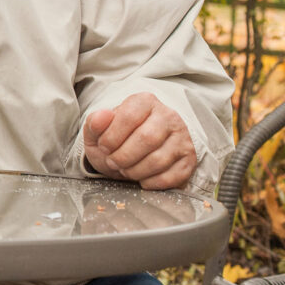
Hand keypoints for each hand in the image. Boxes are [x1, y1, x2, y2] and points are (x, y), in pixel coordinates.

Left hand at [83, 93, 197, 189]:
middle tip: (113, 162)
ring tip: (125, 169)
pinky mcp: (189, 160)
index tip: (103, 147)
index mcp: (145, 102)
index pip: (129, 117)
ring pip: (158, 160)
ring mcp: (182, 138)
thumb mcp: (97, 131)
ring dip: (135, 171)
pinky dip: (150, 183)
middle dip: (123, 157)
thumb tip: (101, 116)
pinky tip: (141, 178)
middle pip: (146, 139)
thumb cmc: (116, 140)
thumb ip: (95, 123)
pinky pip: (171, 177)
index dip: (112, 137)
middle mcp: (168, 116)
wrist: (134, 154)